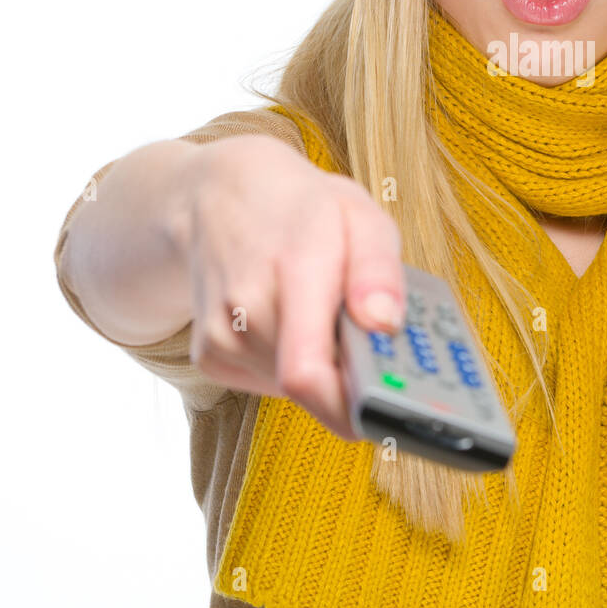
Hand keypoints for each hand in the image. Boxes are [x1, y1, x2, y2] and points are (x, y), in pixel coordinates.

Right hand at [178, 134, 405, 440]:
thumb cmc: (299, 206)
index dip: (353, 408)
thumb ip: (380, 270)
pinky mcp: (210, 356)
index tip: (396, 410)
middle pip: (314, 386)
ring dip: (326, 366)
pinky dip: (297, 364)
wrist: (216, 197)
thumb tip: (386, 325)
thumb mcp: (360, 213)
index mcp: (295, 266)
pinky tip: (296, 323)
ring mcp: (221, 336)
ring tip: (327, 314)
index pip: (307, 372)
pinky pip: (272, 384)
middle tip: (373, 340)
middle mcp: (247, 307)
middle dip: (354, 375)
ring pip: (296, 389)